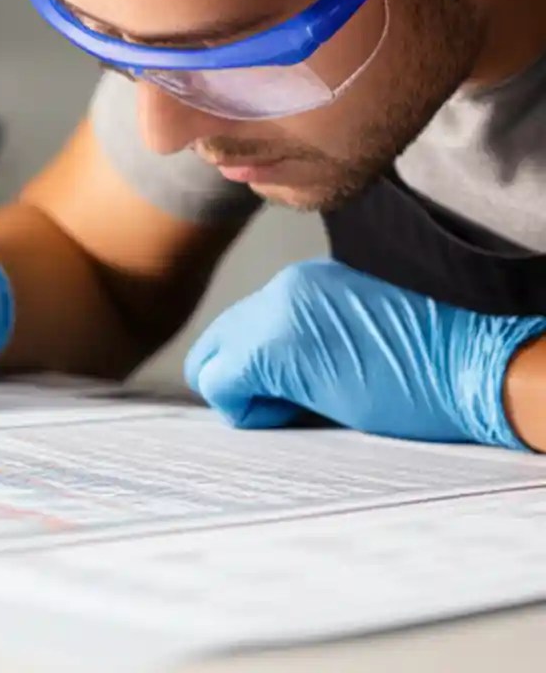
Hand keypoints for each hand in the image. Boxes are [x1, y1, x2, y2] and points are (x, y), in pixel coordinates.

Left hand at [184, 259, 545, 449]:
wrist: (484, 363)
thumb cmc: (439, 366)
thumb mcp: (361, 337)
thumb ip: (310, 343)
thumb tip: (272, 379)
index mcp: (308, 284)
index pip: (244, 328)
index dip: (260, 371)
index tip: (302, 390)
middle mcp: (284, 289)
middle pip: (217, 343)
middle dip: (244, 381)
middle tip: (298, 405)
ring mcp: (275, 314)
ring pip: (211, 364)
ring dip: (250, 395)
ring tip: (311, 405)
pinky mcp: (272, 349)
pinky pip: (221, 388)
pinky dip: (251, 413)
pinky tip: (304, 412)